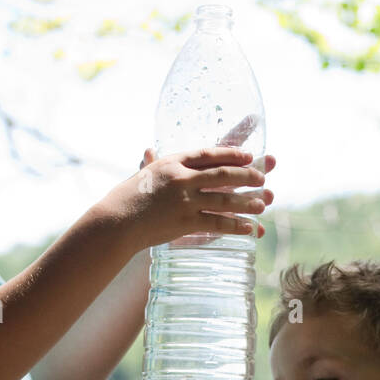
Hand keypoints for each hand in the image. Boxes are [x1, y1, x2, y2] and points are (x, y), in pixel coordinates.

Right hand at [97, 144, 274, 253]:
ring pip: (224, 198)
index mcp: (172, 162)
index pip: (208, 154)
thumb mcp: (139, 175)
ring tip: (262, 203)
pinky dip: (236, 225)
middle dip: (246, 175)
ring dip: (246, 201)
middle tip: (263, 177)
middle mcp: (181, 178)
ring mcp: (185, 200)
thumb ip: (150, 163)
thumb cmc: (125, 198)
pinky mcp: (186, 222)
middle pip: (223, 173)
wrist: (116, 222)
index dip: (231, 153)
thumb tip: (148, 152)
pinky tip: (249, 228)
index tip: (248, 154)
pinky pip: (217, 223)